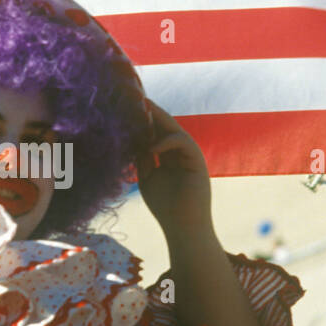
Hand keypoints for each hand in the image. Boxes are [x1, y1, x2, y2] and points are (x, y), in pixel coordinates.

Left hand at [135, 99, 213, 236]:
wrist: (183, 228)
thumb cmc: (165, 207)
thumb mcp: (147, 178)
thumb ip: (142, 159)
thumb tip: (132, 138)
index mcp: (168, 157)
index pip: (155, 133)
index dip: (143, 121)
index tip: (127, 107)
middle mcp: (180, 153)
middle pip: (165, 127)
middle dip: (150, 113)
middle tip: (135, 97)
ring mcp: (190, 156)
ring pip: (175, 130)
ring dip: (158, 120)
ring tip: (141, 111)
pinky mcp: (197, 161)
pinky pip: (183, 142)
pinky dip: (166, 142)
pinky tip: (151, 147)